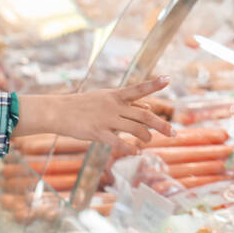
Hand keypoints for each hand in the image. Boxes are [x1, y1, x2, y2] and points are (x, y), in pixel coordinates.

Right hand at [46, 76, 175, 152]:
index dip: (154, 84)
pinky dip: (130, 148)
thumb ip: (128, 103)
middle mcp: (114, 106)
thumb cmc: (85, 105)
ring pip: (135, 129)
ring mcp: (107, 119)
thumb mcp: (107, 98)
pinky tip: (136, 153)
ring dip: (146, 137)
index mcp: (116, 95)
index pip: (139, 89)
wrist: (59, 111)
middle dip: (160, 125)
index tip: (168, 79)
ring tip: (149, 141)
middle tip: (173, 133)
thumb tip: (149, 108)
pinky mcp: (98, 132)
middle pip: (143, 116)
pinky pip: (118, 142)